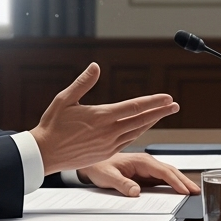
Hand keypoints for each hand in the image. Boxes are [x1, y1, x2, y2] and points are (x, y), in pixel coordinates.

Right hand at [30, 63, 180, 172]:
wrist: (45, 154)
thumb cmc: (52, 125)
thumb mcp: (65, 99)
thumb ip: (83, 83)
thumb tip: (95, 66)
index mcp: (101, 116)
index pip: (134, 107)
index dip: (153, 102)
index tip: (167, 98)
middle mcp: (109, 132)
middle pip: (141, 120)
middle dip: (160, 112)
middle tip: (175, 106)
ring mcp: (109, 145)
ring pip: (137, 132)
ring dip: (151, 122)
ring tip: (163, 114)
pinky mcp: (106, 154)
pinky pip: (128, 141)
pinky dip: (139, 132)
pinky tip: (143, 127)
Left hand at [78, 153, 199, 195]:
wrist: (93, 164)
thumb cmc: (99, 167)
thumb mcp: (107, 177)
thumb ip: (121, 184)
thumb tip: (136, 192)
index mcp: (140, 161)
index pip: (163, 171)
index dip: (175, 181)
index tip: (185, 190)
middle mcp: (146, 162)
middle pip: (170, 171)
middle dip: (184, 181)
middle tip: (197, 191)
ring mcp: (147, 167)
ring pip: (169, 173)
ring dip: (181, 181)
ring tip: (193, 191)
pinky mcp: (145, 173)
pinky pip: (162, 178)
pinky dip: (173, 183)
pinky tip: (179, 189)